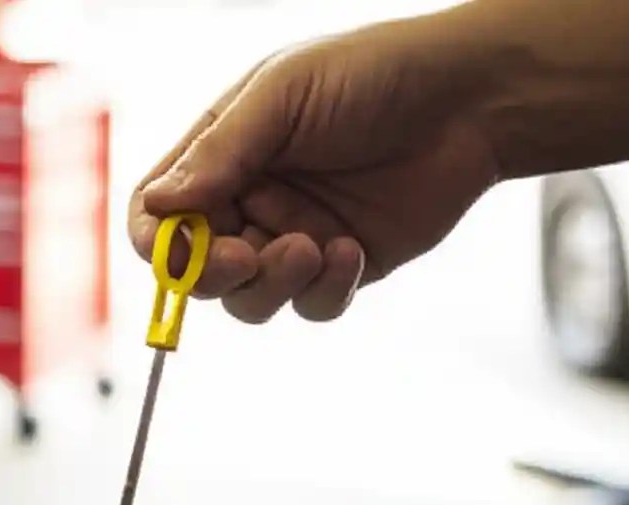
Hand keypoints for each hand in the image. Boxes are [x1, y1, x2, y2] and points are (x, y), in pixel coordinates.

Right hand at [129, 14, 500, 321]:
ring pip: (249, 301)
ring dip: (271, 286)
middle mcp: (248, 202)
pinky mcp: (341, 267)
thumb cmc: (371, 74)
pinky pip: (311, 307)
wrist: (471, 96)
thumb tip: (159, 207)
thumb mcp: (282, 95)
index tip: (183, 249)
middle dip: (213, 274)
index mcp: (219, 156)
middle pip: (195, 271)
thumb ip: (220, 152)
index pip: (157, 216)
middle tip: (245, 258)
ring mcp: (292, 238)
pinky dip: (324, 291)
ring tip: (313, 247)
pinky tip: (351, 249)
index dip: (159, 243)